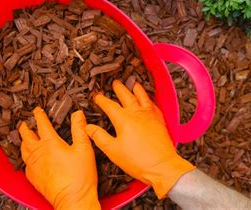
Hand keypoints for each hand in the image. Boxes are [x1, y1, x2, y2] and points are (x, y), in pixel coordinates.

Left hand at [19, 107, 99, 209]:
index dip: (39, 115)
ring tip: (24, 137)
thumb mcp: (84, 148)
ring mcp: (33, 166)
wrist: (72, 199)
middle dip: (26, 127)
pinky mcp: (33, 177)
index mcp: (50, 143)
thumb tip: (78, 114)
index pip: (41, 124)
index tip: (37, 110)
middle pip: (26, 135)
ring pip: (23, 149)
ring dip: (23, 140)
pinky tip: (29, 158)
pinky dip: (25, 156)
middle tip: (26, 122)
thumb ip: (80, 129)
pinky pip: (25, 163)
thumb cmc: (80, 176)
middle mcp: (38, 153)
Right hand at [85, 80, 194, 197]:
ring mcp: (150, 116)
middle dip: (119, 89)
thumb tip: (88, 128)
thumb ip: (99, 137)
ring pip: (142, 97)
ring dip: (137, 89)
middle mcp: (137, 114)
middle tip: (115, 83)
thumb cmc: (138, 160)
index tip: (97, 97)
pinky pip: (154, 105)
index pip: (109, 105)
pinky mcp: (159, 121)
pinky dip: (150, 100)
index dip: (102, 100)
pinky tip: (149, 100)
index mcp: (123, 119)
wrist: (162, 166)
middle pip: (126, 96)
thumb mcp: (113, 150)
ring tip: (134, 84)